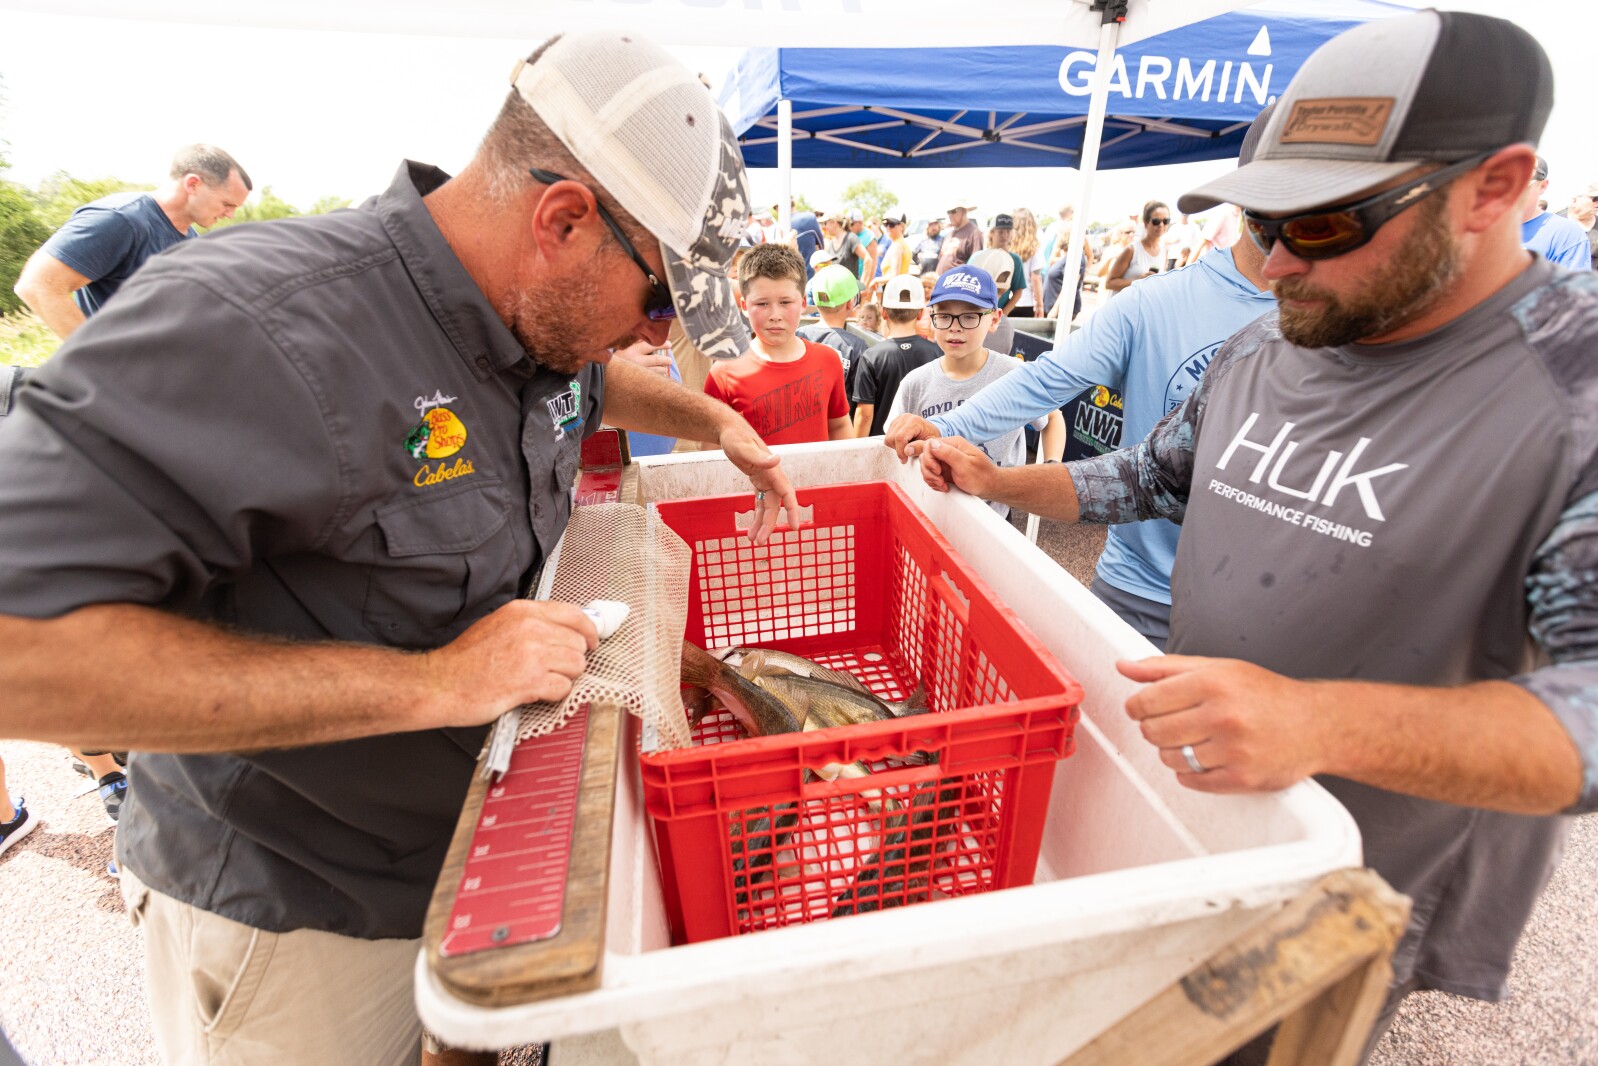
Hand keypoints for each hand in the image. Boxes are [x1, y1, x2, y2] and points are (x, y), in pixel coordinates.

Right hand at [423, 600, 599, 725]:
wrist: (442, 683)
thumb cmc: (465, 660)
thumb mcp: (497, 624)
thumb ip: (530, 623)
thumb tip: (560, 629)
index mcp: (523, 611)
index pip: (574, 614)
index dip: (589, 630)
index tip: (592, 640)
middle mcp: (531, 628)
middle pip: (579, 643)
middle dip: (572, 658)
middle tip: (557, 668)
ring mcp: (532, 654)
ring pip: (576, 665)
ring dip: (565, 676)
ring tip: (543, 680)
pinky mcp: (530, 681)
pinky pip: (563, 687)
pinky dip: (554, 693)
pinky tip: (536, 692)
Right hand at [610, 339, 672, 377]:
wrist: (603, 375)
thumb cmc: (614, 358)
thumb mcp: (622, 347)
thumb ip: (636, 341)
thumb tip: (652, 335)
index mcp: (631, 350)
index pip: (650, 344)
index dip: (662, 344)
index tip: (669, 344)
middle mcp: (634, 361)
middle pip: (656, 359)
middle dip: (665, 360)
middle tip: (669, 360)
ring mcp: (636, 373)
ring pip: (655, 371)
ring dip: (662, 370)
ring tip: (665, 369)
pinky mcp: (637, 382)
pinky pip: (651, 380)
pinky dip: (656, 378)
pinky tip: (658, 377)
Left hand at [718, 420, 801, 544]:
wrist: (729, 430)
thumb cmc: (736, 437)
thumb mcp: (744, 448)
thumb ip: (760, 457)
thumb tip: (777, 460)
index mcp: (773, 471)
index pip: (787, 494)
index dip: (792, 511)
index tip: (795, 528)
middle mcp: (772, 477)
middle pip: (775, 506)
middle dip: (769, 524)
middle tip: (760, 542)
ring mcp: (766, 480)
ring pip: (767, 507)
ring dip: (762, 524)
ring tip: (753, 541)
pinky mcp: (758, 482)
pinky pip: (760, 503)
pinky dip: (757, 516)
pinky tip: (751, 529)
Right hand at [883, 413, 940, 461]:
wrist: (930, 430)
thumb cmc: (931, 437)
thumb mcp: (930, 444)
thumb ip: (920, 448)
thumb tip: (906, 451)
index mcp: (914, 421)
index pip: (900, 437)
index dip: (900, 451)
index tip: (904, 460)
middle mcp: (905, 418)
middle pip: (891, 438)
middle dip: (898, 449)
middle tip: (907, 453)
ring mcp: (898, 419)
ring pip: (888, 438)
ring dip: (895, 446)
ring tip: (906, 447)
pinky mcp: (894, 422)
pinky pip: (888, 436)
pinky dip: (894, 443)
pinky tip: (904, 443)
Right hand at [916, 436, 998, 497]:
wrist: (989, 487)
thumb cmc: (981, 477)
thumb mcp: (965, 465)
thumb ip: (948, 453)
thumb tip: (932, 443)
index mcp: (954, 444)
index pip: (930, 445)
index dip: (929, 459)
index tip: (938, 470)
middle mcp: (948, 450)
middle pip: (925, 456)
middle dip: (929, 471)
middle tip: (940, 479)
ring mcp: (946, 461)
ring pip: (926, 467)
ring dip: (931, 478)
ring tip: (943, 484)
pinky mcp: (944, 471)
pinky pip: (931, 475)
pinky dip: (934, 483)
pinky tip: (944, 486)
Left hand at [1118, 655, 1328, 792]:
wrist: (1316, 724)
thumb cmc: (1264, 694)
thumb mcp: (1217, 668)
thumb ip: (1166, 668)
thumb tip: (1123, 665)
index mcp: (1213, 682)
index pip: (1146, 701)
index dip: (1137, 706)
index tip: (1143, 708)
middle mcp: (1223, 715)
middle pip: (1153, 732)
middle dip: (1155, 728)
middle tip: (1174, 723)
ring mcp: (1233, 750)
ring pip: (1169, 758)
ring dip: (1174, 751)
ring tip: (1196, 739)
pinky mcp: (1242, 778)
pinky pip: (1190, 781)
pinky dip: (1191, 772)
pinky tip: (1208, 757)